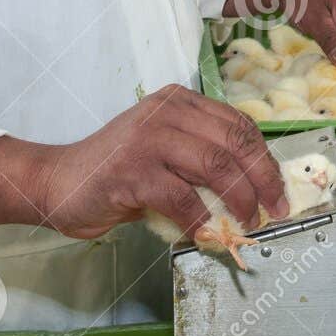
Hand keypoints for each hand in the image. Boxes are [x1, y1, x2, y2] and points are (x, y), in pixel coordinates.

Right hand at [31, 86, 288, 240]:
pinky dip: (200, 219)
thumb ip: (202, 161)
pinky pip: (182, 197)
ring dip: (239, 199)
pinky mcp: (132, 171)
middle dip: (263, 179)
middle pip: (235, 142)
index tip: (279, 189)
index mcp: (180, 102)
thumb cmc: (116, 172)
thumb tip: (252, 190)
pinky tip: (206, 233)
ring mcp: (149, 139)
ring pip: (216, 165)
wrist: (57, 182)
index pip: (239, 124)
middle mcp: (167, 111)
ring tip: (246, 222)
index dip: (265, 159)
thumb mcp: (165, 153)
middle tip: (274, 210)